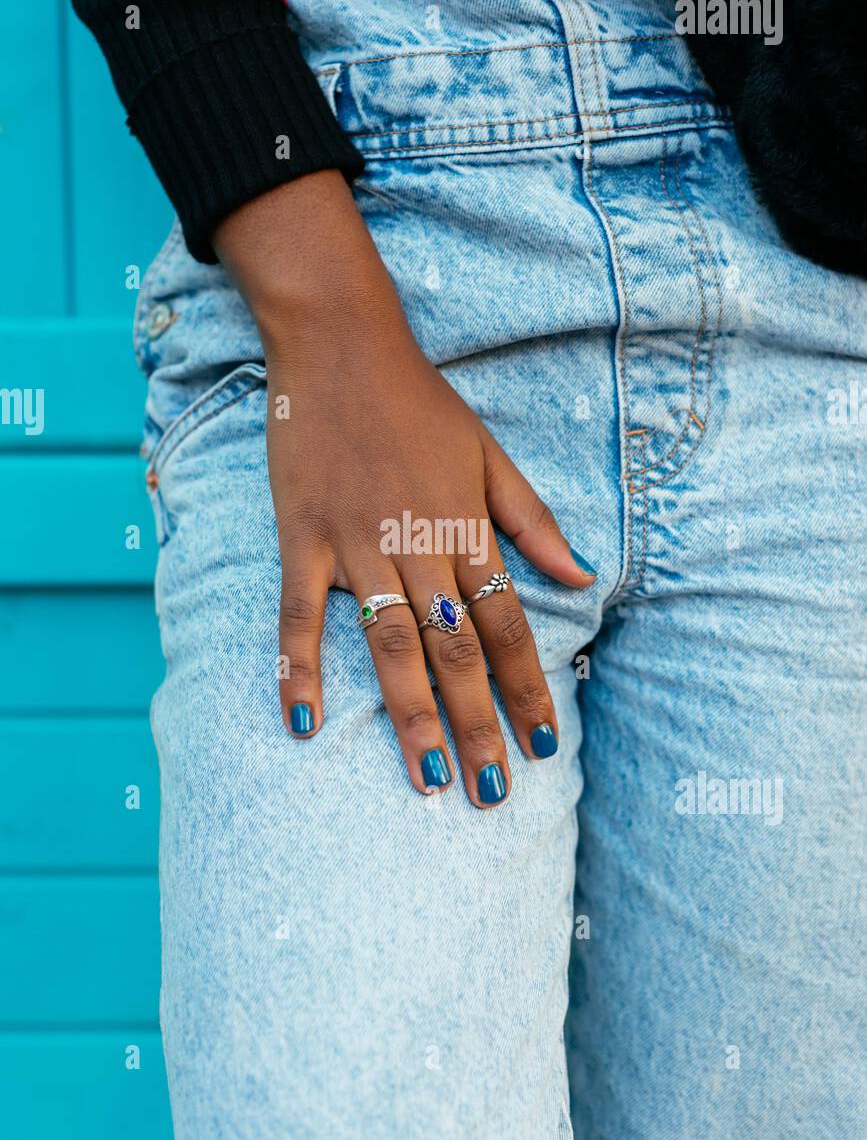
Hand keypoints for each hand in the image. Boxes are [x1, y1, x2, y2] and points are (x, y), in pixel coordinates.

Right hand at [214, 172, 595, 806]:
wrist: (340, 346)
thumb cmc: (419, 402)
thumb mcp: (490, 453)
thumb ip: (532, 521)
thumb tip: (582, 575)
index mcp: (467, 531)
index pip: (509, 628)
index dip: (529, 689)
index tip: (545, 745)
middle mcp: (419, 549)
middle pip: (456, 654)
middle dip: (478, 727)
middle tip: (492, 794)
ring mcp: (357, 547)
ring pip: (391, 648)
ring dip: (411, 717)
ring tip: (428, 782)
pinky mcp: (303, 539)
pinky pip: (299, 615)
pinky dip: (299, 667)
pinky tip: (305, 723)